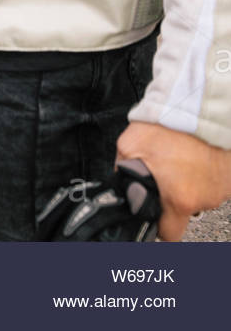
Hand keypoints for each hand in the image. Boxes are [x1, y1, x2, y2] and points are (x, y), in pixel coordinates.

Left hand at [116, 121, 230, 239]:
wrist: (197, 106)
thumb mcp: (128, 147)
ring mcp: (221, 190)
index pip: (170, 234)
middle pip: (184, 212)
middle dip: (171, 200)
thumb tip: (121, 184)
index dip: (158, 226)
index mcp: (178, 198)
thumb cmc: (166, 125)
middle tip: (163, 178)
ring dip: (188, 185)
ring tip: (179, 162)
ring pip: (199, 197)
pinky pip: (212, 184)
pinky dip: (202, 175)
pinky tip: (193, 159)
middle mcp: (204, 199)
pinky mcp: (230, 179)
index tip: (153, 217)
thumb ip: (124, 171)